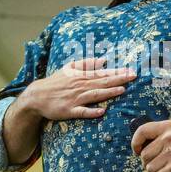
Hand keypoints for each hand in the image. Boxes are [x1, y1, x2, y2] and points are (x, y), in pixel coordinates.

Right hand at [20, 58, 135, 121]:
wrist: (37, 96)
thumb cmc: (55, 82)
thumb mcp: (68, 68)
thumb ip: (86, 63)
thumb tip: (102, 60)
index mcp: (80, 76)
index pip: (102, 73)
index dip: (117, 72)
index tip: (130, 70)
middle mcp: (79, 86)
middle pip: (102, 82)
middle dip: (118, 79)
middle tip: (133, 76)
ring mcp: (75, 99)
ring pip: (95, 95)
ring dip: (108, 92)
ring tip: (122, 90)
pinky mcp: (69, 110)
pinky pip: (82, 111)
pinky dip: (92, 111)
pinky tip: (101, 111)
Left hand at [131, 120, 170, 171]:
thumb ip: (155, 138)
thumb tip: (136, 149)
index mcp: (167, 127)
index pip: (142, 131)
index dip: (136, 143)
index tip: (138, 151)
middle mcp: (169, 138)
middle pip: (144, 156)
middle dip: (149, 163)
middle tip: (162, 162)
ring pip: (149, 168)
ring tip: (167, 168)